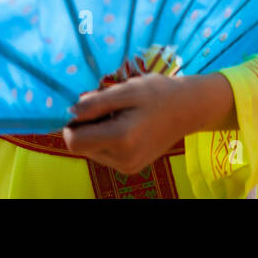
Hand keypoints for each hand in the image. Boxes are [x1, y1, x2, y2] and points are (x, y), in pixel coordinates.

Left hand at [62, 74, 191, 174]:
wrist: (188, 109)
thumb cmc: (158, 93)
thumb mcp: (126, 90)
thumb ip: (96, 103)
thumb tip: (69, 112)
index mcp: (121, 138)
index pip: (73, 141)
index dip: (71, 123)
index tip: (85, 106)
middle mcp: (123, 159)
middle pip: (82, 146)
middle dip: (86, 126)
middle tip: (107, 106)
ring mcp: (127, 167)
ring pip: (92, 150)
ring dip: (97, 132)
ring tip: (119, 115)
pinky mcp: (130, 168)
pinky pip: (105, 154)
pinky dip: (107, 139)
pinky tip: (125, 125)